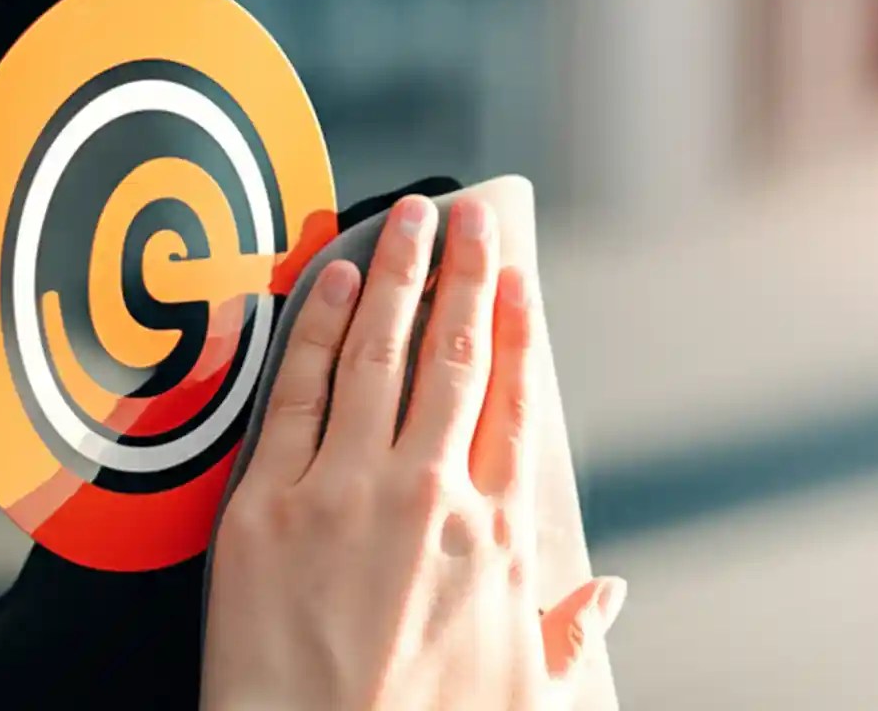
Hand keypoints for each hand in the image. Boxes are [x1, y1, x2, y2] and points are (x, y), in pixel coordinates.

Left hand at [202, 194, 625, 709]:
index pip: (515, 403)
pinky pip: (297, 391)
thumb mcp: (526, 696)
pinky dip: (317, 327)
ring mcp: (344, 491)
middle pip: (456, 358)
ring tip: (412, 220)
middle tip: (476, 215)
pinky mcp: (268, 503)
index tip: (520, 279)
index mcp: (493, 536)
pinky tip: (336, 281)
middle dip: (469, 274)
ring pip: (378, 355)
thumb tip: (608, 593)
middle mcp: (427, 496)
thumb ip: (570, 635)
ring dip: (400, 275)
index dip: (518, 330)